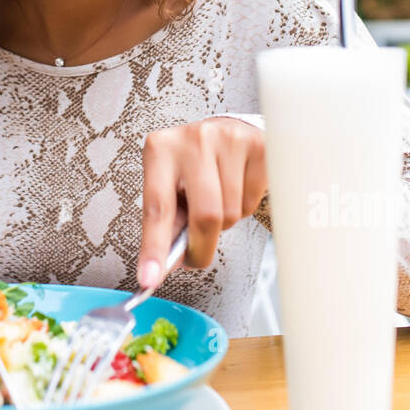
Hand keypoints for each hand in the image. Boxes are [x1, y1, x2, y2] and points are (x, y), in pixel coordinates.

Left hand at [138, 117, 267, 288]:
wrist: (226, 131)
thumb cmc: (192, 166)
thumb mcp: (170, 186)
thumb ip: (167, 222)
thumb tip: (164, 266)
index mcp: (161, 149)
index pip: (157, 207)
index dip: (154, 247)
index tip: (149, 278)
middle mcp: (194, 139)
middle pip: (206, 216)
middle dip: (202, 247)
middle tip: (197, 255)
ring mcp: (229, 140)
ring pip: (232, 213)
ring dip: (225, 223)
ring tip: (218, 201)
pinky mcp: (259, 146)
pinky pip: (253, 201)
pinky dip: (246, 207)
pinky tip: (237, 188)